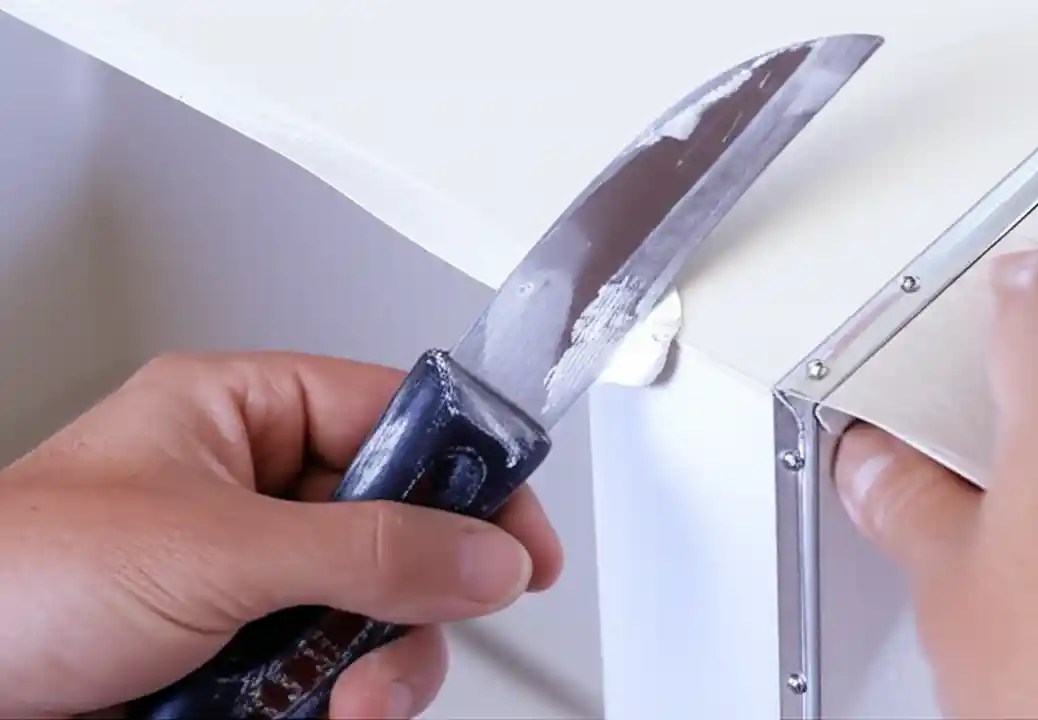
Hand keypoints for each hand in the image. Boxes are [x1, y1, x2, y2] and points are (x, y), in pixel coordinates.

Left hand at [0, 351, 562, 718]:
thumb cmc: (15, 579)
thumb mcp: (217, 550)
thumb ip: (367, 548)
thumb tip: (483, 552)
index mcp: (242, 415)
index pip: (397, 415)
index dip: (470, 466)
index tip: (522, 534)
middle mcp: (254, 489)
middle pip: (399, 526)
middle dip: (413, 599)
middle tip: (408, 640)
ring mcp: (249, 574)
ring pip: (372, 609)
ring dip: (372, 666)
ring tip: (338, 703)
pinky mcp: (239, 648)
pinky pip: (329, 665)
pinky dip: (333, 701)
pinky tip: (302, 715)